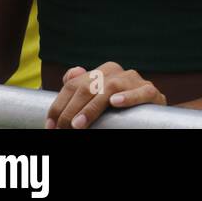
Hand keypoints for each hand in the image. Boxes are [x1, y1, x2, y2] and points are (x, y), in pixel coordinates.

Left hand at [45, 62, 165, 128]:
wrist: (149, 116)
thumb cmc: (118, 110)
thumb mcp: (97, 98)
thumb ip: (81, 86)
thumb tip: (70, 74)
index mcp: (102, 72)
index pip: (74, 84)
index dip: (59, 105)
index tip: (51, 125)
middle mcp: (118, 72)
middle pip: (89, 85)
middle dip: (72, 109)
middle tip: (63, 128)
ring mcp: (135, 81)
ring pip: (111, 87)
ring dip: (92, 107)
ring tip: (79, 124)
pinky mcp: (151, 92)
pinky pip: (141, 92)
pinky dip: (129, 97)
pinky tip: (116, 102)